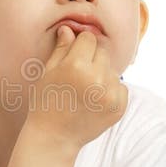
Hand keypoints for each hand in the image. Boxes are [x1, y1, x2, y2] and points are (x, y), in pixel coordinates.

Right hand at [28, 25, 128, 149]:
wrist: (54, 138)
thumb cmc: (45, 103)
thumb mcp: (48, 72)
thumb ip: (61, 48)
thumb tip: (70, 28)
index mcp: (76, 65)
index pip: (88, 38)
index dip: (79, 44)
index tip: (73, 55)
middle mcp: (97, 77)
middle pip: (103, 51)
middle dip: (92, 57)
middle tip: (79, 74)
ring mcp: (110, 94)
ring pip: (112, 68)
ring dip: (101, 74)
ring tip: (85, 90)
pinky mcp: (119, 106)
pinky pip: (120, 86)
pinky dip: (110, 90)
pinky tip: (94, 100)